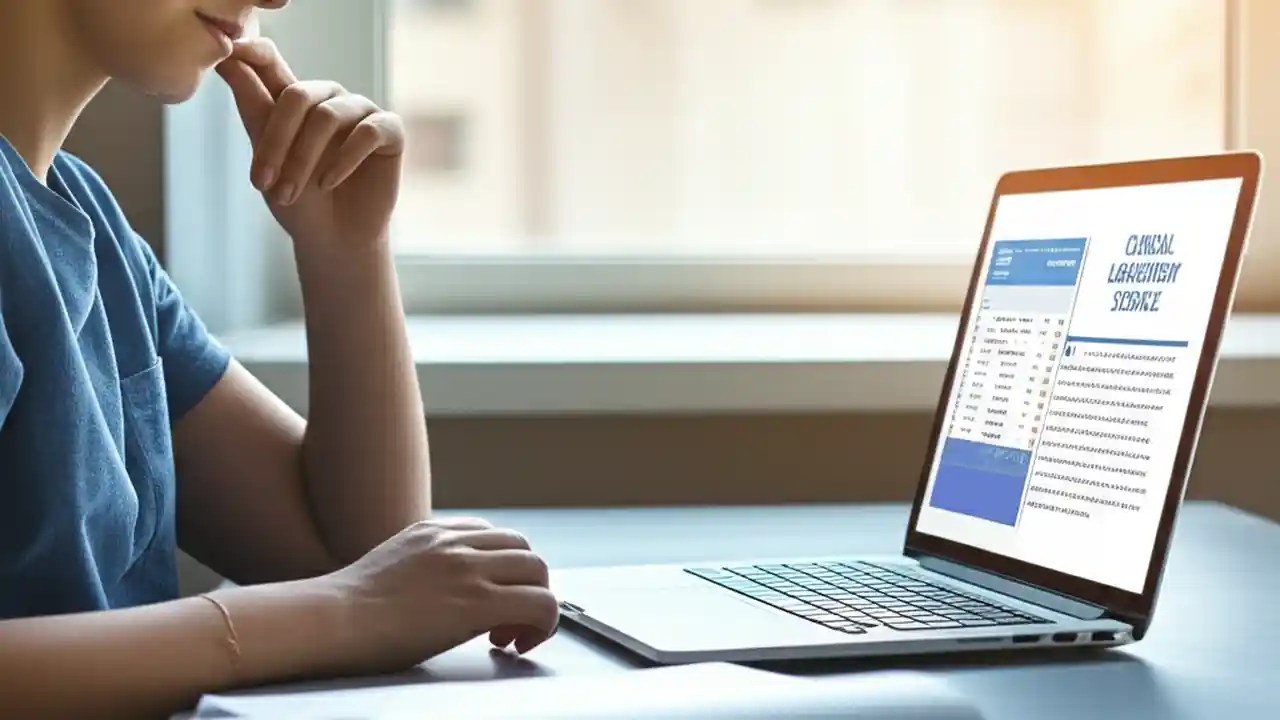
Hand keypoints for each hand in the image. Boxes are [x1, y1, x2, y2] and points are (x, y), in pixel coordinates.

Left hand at [215, 38, 403, 247]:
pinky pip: (367, 133)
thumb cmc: (298, 201)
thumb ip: (253, 106)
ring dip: (303, 159)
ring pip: (327, 116)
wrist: (334, 241)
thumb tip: (227, 57)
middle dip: (276, 142)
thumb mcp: (267, 157)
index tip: (228, 49)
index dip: (252, 48)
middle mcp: (329, 98)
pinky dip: (344, 160)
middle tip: (262, 184)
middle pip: (297, 96)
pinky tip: (329, 183)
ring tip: (291, 193)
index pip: (271, 60)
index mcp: (295, 98)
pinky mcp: (391, 131)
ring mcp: (362, 112)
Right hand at [322, 517, 558, 673]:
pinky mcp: (478, 602)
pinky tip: (514, 643)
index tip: (490, 597)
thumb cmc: (350, 610)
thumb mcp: (393, 565)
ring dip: (536, 603)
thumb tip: (445, 590)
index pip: (494, 535)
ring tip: (510, 634)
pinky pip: (540, 603)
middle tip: (505, 619)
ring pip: (538, 571)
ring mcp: (469, 569)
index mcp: (434, 532)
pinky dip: (542, 624)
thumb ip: (425, 566)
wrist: (331, 621)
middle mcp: (456, 543)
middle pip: (523, 549)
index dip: (501, 569)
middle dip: (524, 584)